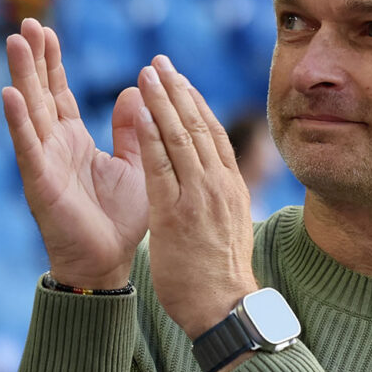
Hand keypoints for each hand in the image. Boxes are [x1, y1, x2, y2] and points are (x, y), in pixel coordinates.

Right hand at [2, 18, 147, 288]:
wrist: (108, 262)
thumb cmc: (118, 219)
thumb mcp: (134, 165)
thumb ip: (133, 130)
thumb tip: (134, 91)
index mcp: (73, 140)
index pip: (57, 92)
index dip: (51, 62)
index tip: (46, 30)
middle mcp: (53, 146)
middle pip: (39, 93)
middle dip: (33, 58)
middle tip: (26, 23)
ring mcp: (43, 162)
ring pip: (29, 111)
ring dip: (22, 76)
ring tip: (15, 42)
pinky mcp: (40, 182)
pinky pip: (27, 147)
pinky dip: (18, 121)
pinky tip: (10, 94)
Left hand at [135, 55, 258, 336]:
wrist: (224, 309)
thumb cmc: (220, 277)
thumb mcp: (226, 227)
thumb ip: (216, 198)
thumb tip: (212, 182)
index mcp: (230, 187)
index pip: (212, 135)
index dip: (195, 103)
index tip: (179, 80)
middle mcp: (219, 184)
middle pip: (198, 126)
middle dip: (177, 90)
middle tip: (160, 62)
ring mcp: (200, 196)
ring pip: (181, 137)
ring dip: (163, 101)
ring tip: (148, 73)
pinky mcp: (177, 212)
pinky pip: (162, 165)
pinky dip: (153, 135)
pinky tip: (141, 111)